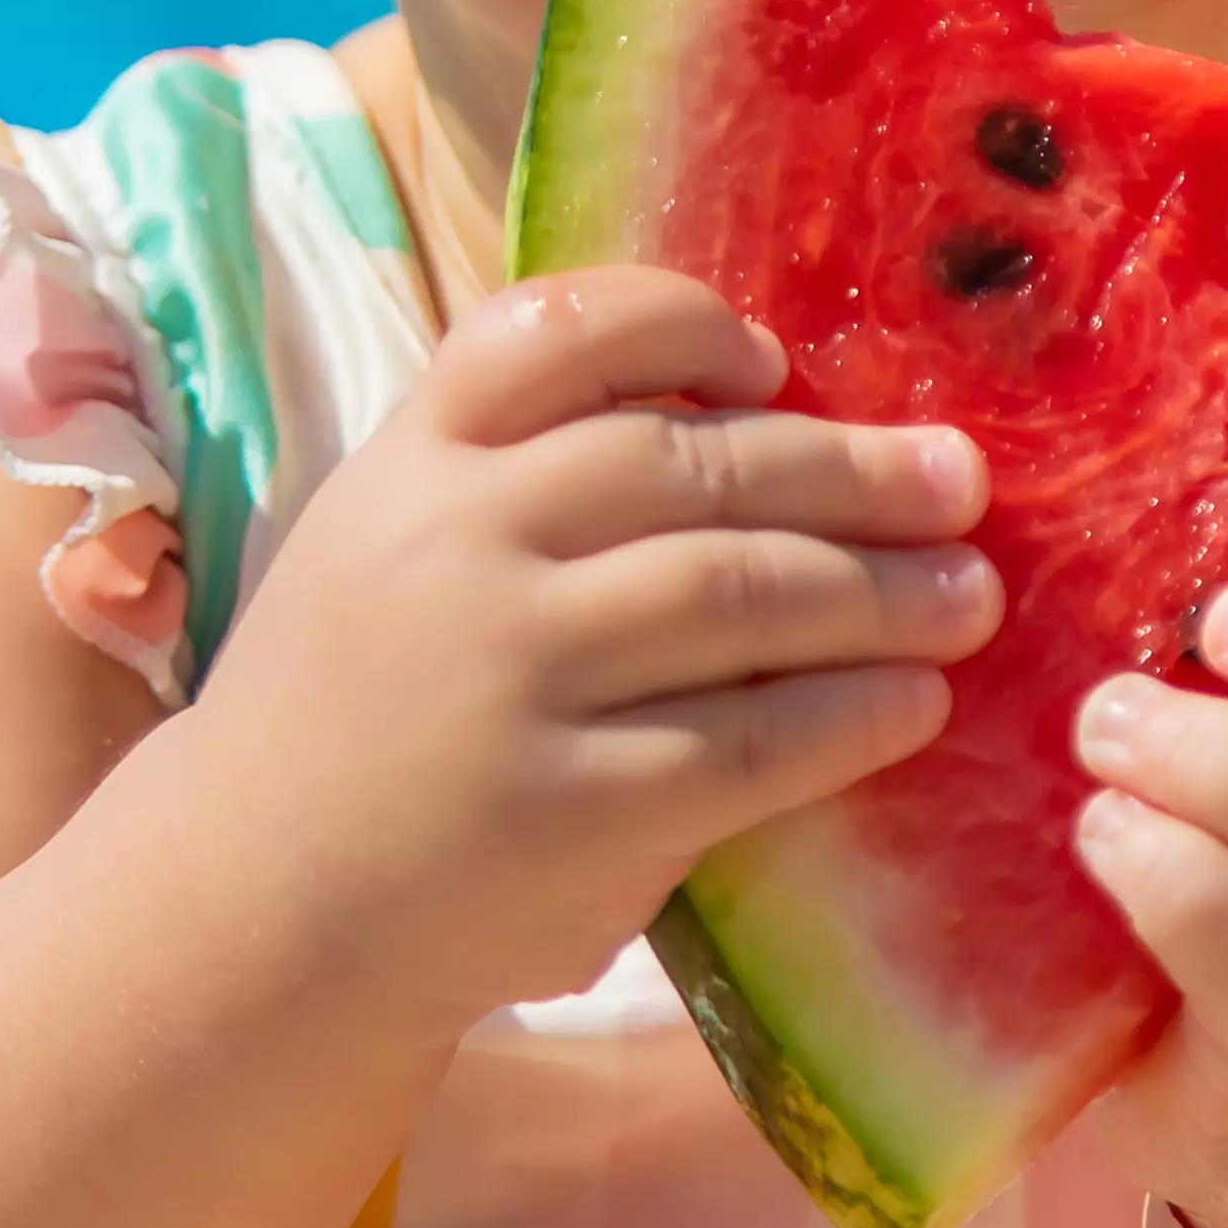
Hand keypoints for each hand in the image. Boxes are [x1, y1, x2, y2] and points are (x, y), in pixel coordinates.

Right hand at [183, 266, 999, 1025]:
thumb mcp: (389, 547)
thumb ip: (516, 479)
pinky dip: (850, 714)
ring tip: (968, 595)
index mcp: (411, 460)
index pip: (554, 332)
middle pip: (689, 464)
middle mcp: (457, 545)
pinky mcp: (572, 809)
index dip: (682, 326)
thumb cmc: (362, 711)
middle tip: (958, 483)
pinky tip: (911, 704)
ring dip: (882, 589)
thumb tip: (758, 425)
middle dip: (850, 471)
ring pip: (741, 593)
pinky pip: (751, 740)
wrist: (258, 902)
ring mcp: (513, 677)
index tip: (773, 362)